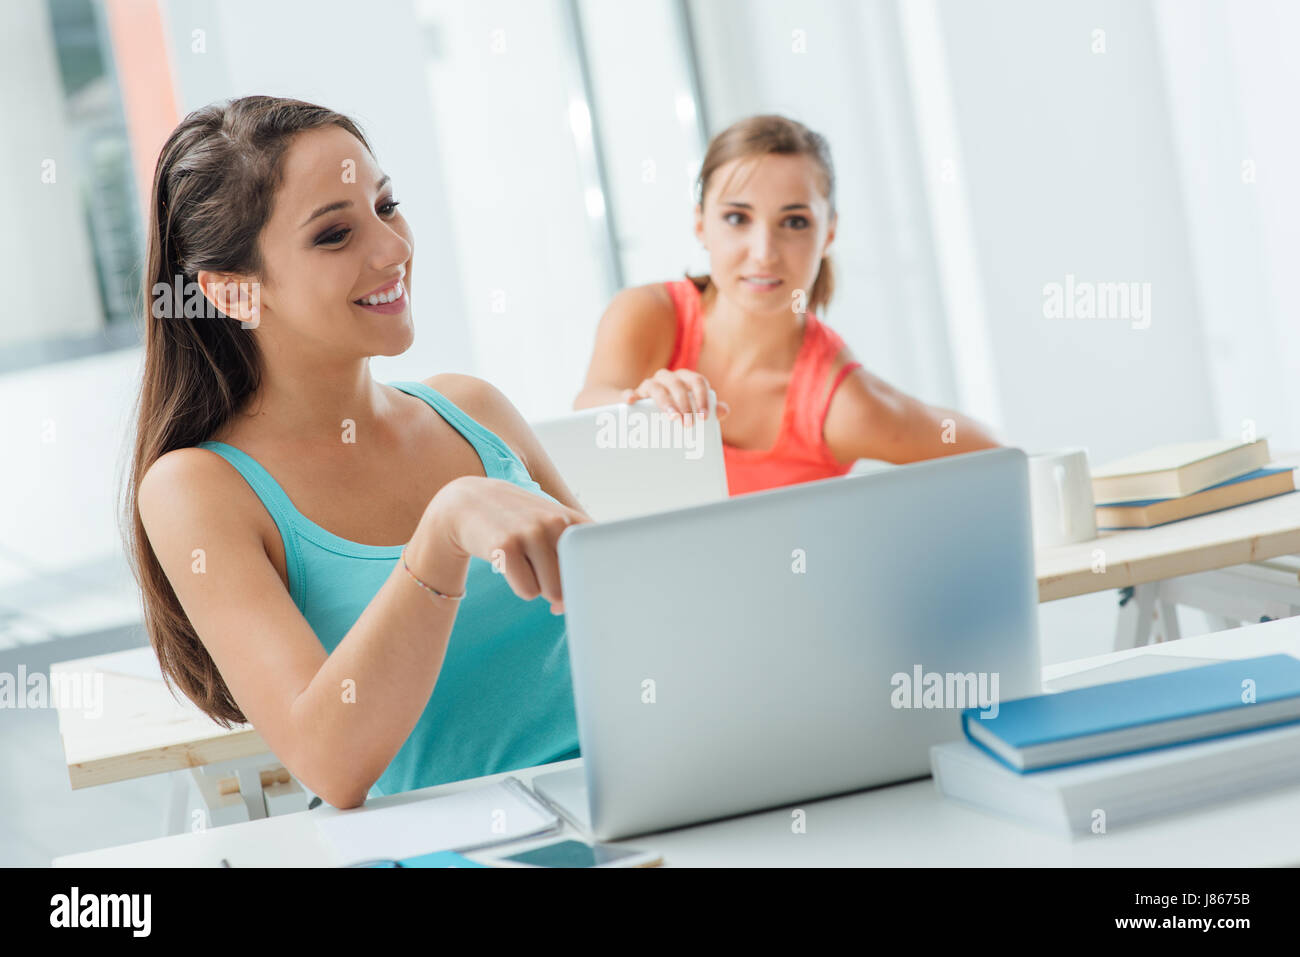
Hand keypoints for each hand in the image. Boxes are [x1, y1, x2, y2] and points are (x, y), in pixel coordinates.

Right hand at [422, 477, 590, 614]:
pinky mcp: (505, 546)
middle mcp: (555, 522)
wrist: (467, 503)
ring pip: (554, 592)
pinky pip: (528, 592)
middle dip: (563, 588)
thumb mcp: (550, 529)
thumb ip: (570, 564)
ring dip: (540, 588)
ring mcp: (530, 533)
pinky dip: (521, 588)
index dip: (597, 581)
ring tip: (524, 563)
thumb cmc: (517, 524)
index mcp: (572, 519)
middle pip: (577, 583)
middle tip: (543, 572)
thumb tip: (563, 606)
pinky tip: (509, 564)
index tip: (593, 590)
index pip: (601, 558)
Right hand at [621, 368, 729, 421]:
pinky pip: (631, 392)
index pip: (697, 381)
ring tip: (672, 418)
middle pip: (677, 384)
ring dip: (665, 402)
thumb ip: (708, 409)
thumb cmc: (675, 410)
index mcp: (683, 379)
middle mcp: (666, 378)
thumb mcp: (691, 410)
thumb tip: (724, 410)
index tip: (704, 417)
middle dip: (685, 404)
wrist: (643, 412)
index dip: (702, 398)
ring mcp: (648, 385)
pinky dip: (630, 395)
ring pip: (656, 387)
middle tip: (689, 424)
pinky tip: (631, 402)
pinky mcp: (633, 396)